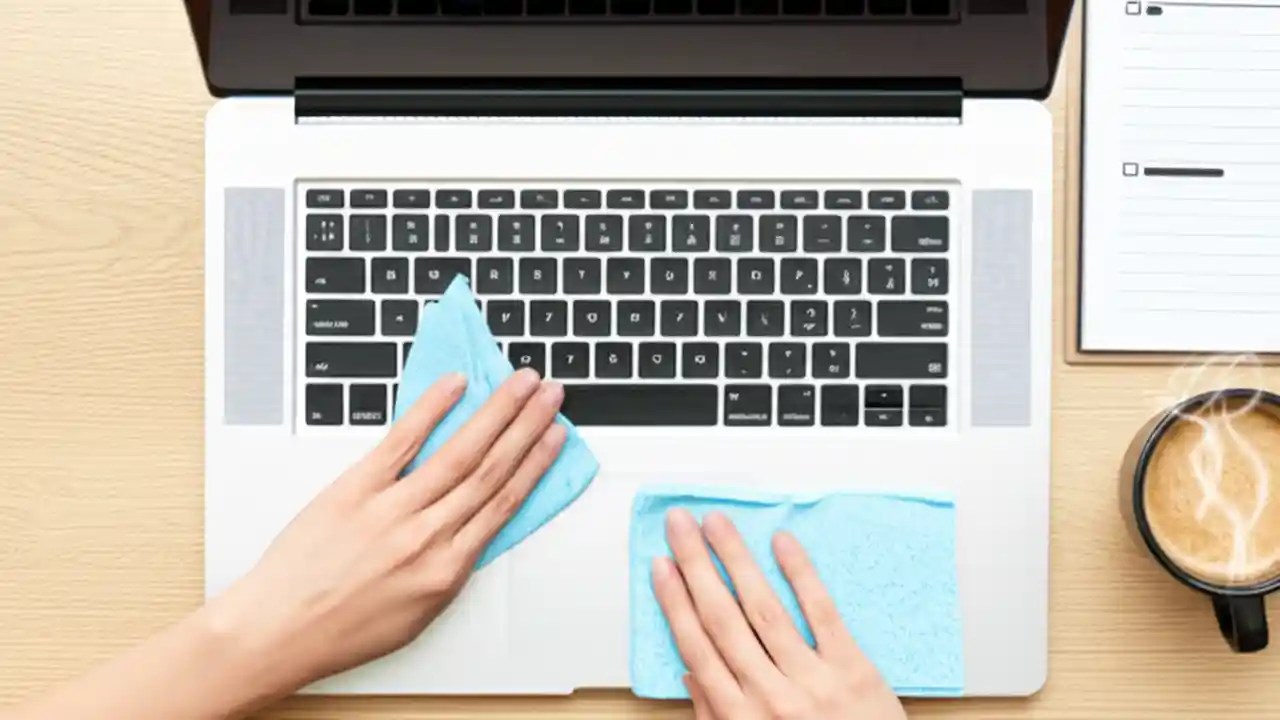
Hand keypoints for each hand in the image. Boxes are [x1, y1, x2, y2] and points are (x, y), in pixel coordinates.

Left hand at [206, 368, 565, 696]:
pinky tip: (454, 387)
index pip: (504, 503)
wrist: (280, 629)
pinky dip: (430, 411)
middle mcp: (427, 535)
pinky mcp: (355, 489)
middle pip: (491, 470)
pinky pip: (401, 442)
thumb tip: (473, 527)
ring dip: (495, 412)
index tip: (555, 435)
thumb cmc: (343, 629)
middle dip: (527, 427)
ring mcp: (392, 509)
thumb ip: (450, 567)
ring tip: (520, 383)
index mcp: (447, 569)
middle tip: (551, 394)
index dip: (535, 463)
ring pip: (459, 452)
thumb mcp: (418, 613)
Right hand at [652, 510, 907, 719]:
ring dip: (736, 560)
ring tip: (717, 524)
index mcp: (739, 717)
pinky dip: (800, 575)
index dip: (675, 603)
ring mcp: (812, 681)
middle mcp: (770, 696)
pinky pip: (822, 613)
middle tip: (680, 526)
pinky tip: (781, 543)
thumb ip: (715, 715)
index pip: (697, 647)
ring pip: (764, 609)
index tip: (661, 567)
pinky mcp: (853, 670)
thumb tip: (690, 672)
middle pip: (723, 619)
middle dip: (696, 567)